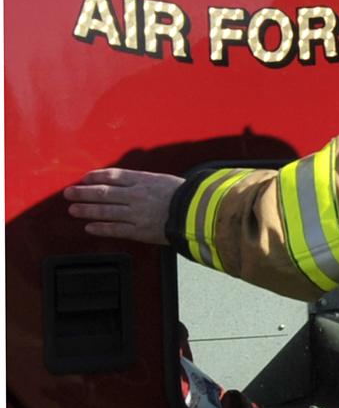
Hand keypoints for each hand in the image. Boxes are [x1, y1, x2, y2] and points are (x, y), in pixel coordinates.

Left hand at [64, 169, 183, 244]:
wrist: (201, 214)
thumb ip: (146, 182)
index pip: (113, 176)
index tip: (85, 178)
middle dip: (83, 192)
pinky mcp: (140, 231)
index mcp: (144, 180)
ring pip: (104, 211)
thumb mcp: (166, 181)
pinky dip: (100, 228)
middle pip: (103, 192)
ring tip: (73, 209)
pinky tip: (90, 227)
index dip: (96, 177)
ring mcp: (136, 214)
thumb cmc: (189, 197)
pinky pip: (115, 229)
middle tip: (69, 193)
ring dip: (86, 210)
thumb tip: (129, 183)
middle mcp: (136, 196)